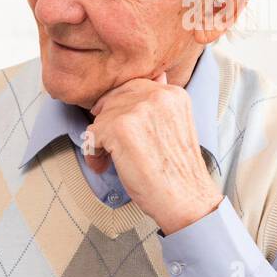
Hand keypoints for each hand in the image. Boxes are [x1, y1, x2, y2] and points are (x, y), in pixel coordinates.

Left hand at [84, 71, 222, 234]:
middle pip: (113, 100)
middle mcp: (157, 96)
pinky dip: (93, 153)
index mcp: (172, 93)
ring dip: (99, 140)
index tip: (123, 130)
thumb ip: (161, 101)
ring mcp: (138, 110)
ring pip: (101, 117)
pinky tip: (104, 165)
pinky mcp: (120, 128)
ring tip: (109, 159)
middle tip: (111, 145)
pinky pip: (91, 135)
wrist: (185, 198)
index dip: (121, 110)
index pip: (132, 87)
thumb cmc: (177, 168)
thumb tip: (155, 77)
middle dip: (107, 123)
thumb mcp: (175, 124)